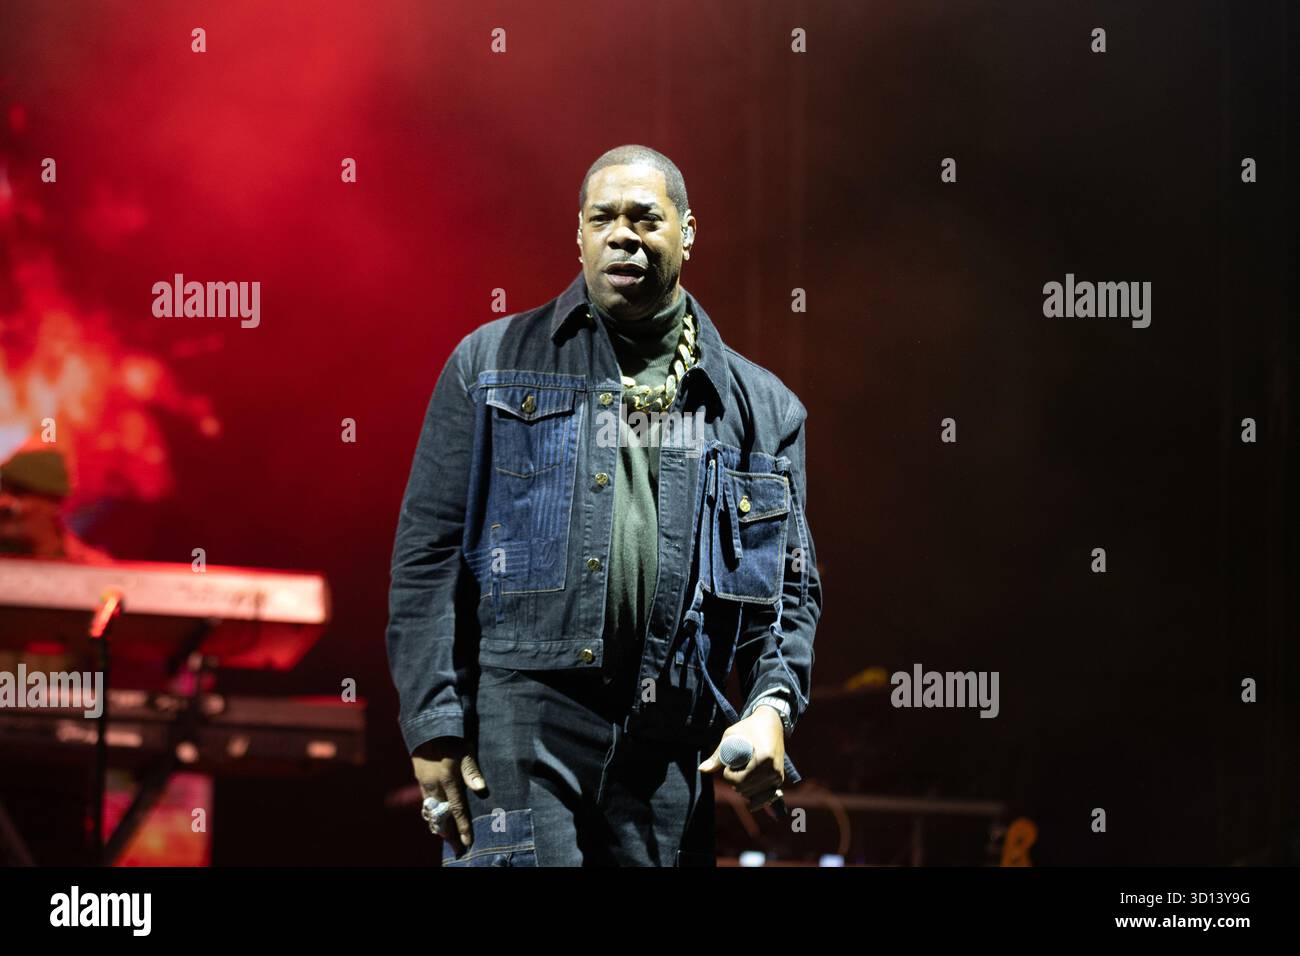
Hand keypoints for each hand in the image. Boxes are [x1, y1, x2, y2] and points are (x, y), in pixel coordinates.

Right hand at [411, 736, 486, 850]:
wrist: (426, 727)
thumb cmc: (451, 737)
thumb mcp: (466, 751)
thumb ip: (472, 771)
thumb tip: (481, 788)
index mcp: (448, 779)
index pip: (457, 809)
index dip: (462, 827)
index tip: (467, 842)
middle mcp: (435, 785)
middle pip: (442, 816)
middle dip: (449, 833)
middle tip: (456, 846)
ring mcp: (425, 783)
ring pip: (431, 811)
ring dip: (438, 825)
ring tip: (445, 836)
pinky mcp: (420, 779)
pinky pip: (426, 802)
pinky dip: (431, 813)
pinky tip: (435, 816)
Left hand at [697, 707, 784, 812]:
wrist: (771, 722)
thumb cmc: (749, 727)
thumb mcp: (731, 736)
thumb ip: (717, 756)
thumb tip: (701, 770)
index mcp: (763, 759)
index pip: (739, 781)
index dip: (728, 774)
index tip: (729, 763)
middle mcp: (773, 770)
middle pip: (744, 789)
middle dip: (734, 780)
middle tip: (736, 765)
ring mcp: (777, 776)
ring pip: (752, 793)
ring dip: (743, 785)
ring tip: (744, 768)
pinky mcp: (779, 779)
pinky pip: (762, 794)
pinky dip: (752, 790)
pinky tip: (748, 782)